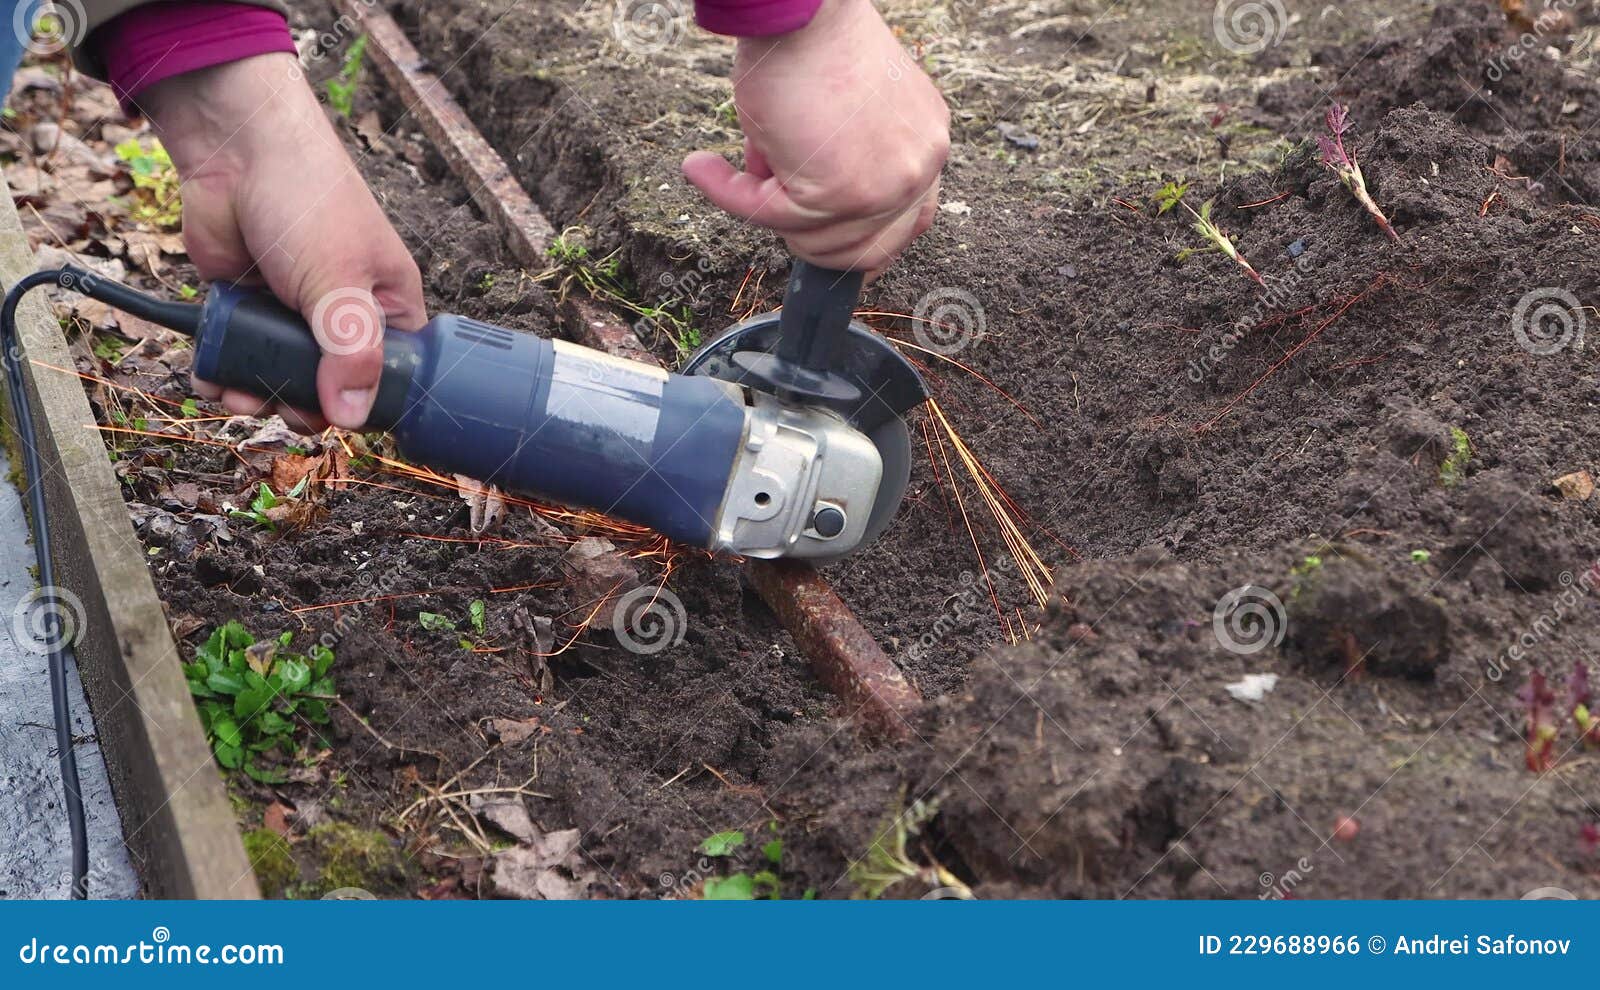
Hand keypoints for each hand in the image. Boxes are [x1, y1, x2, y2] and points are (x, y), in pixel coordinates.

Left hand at [141, 52, 425, 430]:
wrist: (236, 149)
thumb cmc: (309, 198)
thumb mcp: (339, 282)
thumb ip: (350, 352)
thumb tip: (351, 418)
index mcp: (387, 306)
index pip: (393, 375)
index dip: (368, 403)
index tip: (339, 421)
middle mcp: (343, 312)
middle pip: (329, 383)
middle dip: (301, 403)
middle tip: (281, 409)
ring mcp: (293, 310)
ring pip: (278, 372)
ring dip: (254, 390)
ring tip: (235, 393)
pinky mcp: (247, 303)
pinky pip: (237, 352)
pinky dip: (222, 369)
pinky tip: (211, 375)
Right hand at [682, 0, 949, 274]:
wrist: (800, 6)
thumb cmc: (812, 37)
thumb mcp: (842, 108)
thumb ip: (837, 156)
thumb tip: (786, 189)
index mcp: (925, 141)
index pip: (909, 219)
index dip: (859, 237)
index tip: (819, 235)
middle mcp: (919, 166)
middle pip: (869, 249)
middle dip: (810, 239)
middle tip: (766, 205)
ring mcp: (887, 184)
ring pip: (816, 239)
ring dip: (765, 210)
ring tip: (732, 172)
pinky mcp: (842, 191)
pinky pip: (774, 216)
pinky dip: (730, 195)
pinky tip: (703, 168)